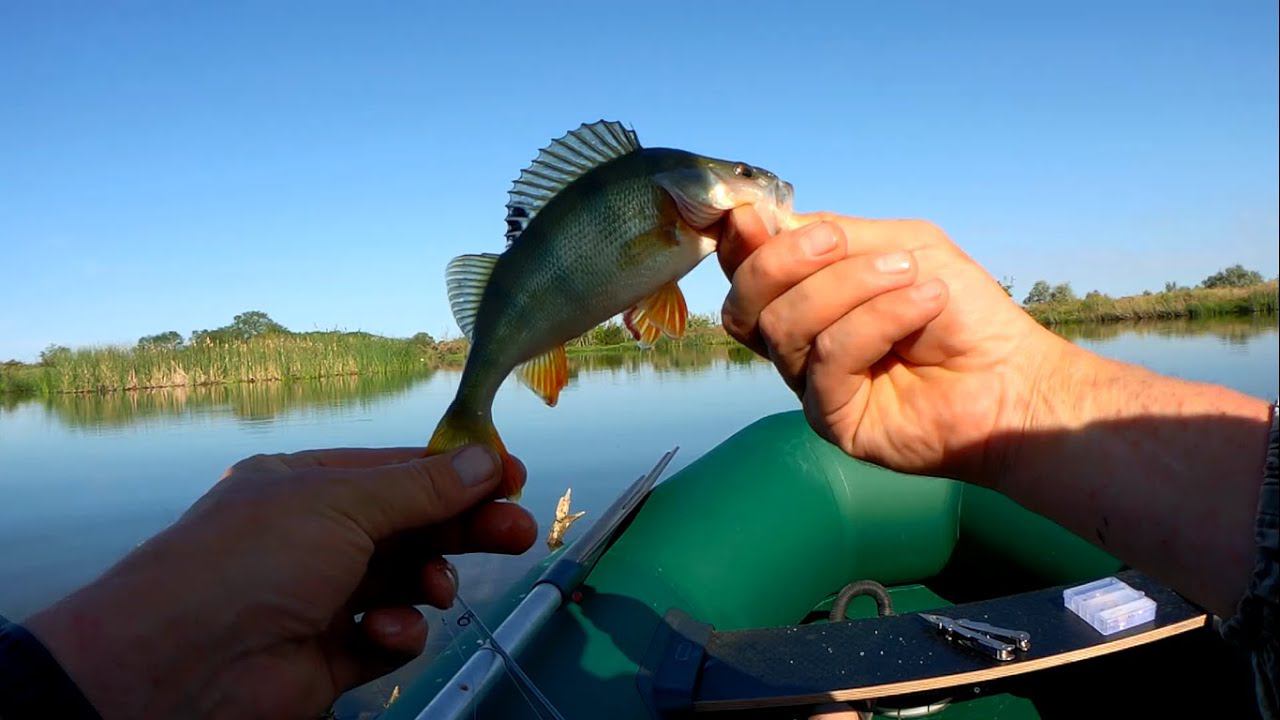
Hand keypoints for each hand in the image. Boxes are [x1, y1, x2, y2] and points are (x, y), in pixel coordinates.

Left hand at [26, 445, 535, 719]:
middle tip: (517, 531)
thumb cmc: (255, 560)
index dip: (456, 473)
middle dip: (463, 527)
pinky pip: (385, 636)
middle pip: (410, 526)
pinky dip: (396, 633)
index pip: (396, 471)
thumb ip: (420, 487)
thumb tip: (486, 461)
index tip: (511, 476)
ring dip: (429, 582)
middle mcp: (313, 537)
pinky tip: (386, 632)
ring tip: (438, 590)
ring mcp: (321, 598)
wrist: (180, 668)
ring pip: (404, 582)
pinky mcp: (330, 656)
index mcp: (305, 486)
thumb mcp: (341, 504)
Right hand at [718, 207, 1067, 483]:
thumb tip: (752, 217)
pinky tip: (925, 304)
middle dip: (781, 262)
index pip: (743, 270)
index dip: (739, 242)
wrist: (1012, 373)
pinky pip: (829, 359)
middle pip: (744, 303)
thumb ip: (832, 234)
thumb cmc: (961, 309)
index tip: (757, 215)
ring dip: (848, 287)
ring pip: (785, 325)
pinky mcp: (830, 418)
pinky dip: (877, 320)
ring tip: (911, 275)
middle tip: (837, 243)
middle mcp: (795, 341)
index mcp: (803, 295)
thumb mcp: (899, 246)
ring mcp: (808, 382)